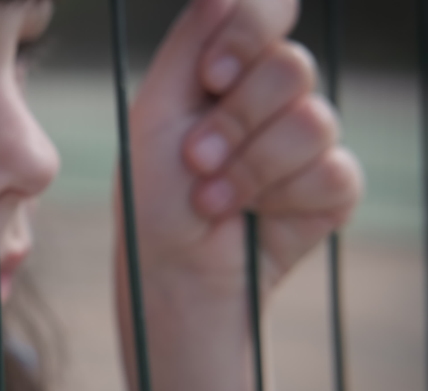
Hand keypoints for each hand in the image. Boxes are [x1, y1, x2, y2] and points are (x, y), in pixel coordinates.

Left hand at [123, 0, 362, 294]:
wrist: (176, 267)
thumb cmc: (155, 194)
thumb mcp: (156, 112)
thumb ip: (188, 45)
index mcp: (231, 70)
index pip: (267, 12)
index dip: (248, 34)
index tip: (211, 78)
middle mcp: (273, 97)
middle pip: (291, 69)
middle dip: (235, 122)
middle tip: (195, 160)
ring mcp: (308, 141)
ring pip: (313, 123)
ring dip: (251, 168)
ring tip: (212, 200)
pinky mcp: (333, 187)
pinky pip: (333, 172)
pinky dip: (281, 199)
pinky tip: (253, 216)